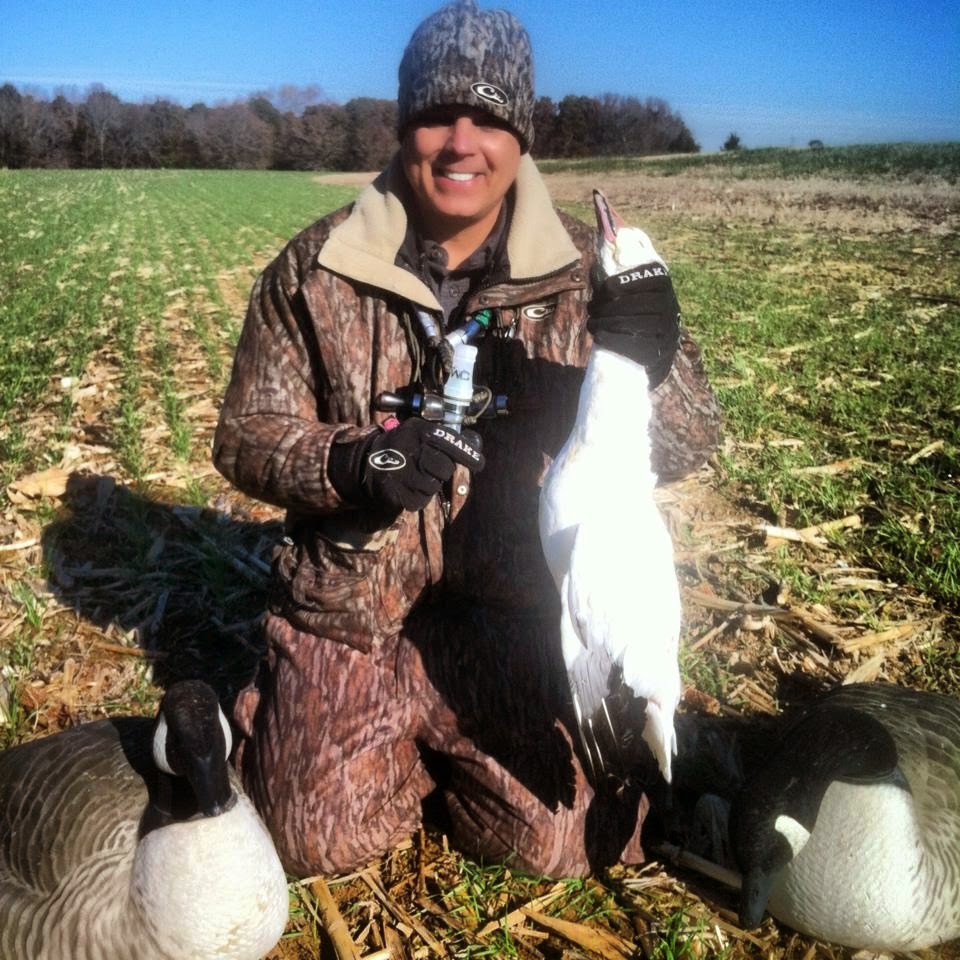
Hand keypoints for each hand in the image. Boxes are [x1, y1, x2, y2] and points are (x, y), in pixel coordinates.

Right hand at [329, 418, 483, 512]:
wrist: (366, 462)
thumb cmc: (402, 447)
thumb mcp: (418, 432)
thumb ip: (443, 437)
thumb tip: (474, 444)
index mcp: (418, 431)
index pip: (449, 441)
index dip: (468, 453)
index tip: (479, 463)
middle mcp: (409, 449)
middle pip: (445, 468)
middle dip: (442, 471)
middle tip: (431, 467)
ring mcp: (401, 472)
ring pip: (433, 486)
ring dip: (429, 484)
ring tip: (415, 476)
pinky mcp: (395, 492)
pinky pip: (420, 501)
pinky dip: (418, 497)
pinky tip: (408, 487)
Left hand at [587, 264, 680, 387]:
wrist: (655, 347)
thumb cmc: (635, 313)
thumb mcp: (629, 294)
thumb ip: (613, 283)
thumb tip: (595, 267)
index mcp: (663, 285)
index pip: (649, 278)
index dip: (624, 282)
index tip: (604, 288)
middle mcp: (670, 305)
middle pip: (638, 303)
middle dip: (609, 306)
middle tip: (592, 308)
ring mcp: (668, 330)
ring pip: (636, 324)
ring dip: (607, 323)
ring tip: (592, 323)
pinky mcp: (661, 352)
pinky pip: (638, 347)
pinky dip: (614, 341)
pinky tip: (599, 337)